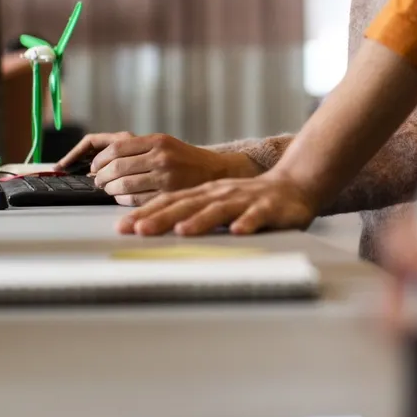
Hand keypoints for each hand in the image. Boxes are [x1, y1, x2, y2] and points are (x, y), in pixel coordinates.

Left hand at [59, 132, 260, 205]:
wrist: (216, 171)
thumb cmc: (184, 159)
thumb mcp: (163, 144)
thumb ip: (136, 148)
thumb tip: (100, 160)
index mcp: (157, 140)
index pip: (116, 148)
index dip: (98, 160)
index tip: (93, 168)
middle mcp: (161, 156)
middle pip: (116, 168)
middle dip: (101, 177)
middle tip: (98, 182)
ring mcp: (166, 177)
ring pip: (123, 185)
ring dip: (110, 190)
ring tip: (109, 190)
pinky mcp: (169, 195)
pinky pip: (135, 200)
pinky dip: (123, 200)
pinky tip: (123, 198)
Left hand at [116, 173, 317, 236]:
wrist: (293, 185)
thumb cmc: (250, 199)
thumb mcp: (215, 201)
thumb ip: (189, 212)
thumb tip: (147, 227)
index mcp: (205, 193)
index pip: (170, 201)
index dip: (146, 213)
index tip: (124, 227)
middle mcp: (220, 194)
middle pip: (188, 205)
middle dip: (162, 218)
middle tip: (140, 231)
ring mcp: (245, 200)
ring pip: (220, 210)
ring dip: (201, 220)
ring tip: (183, 231)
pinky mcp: (269, 208)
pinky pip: (257, 217)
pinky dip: (247, 223)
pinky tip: (238, 232)